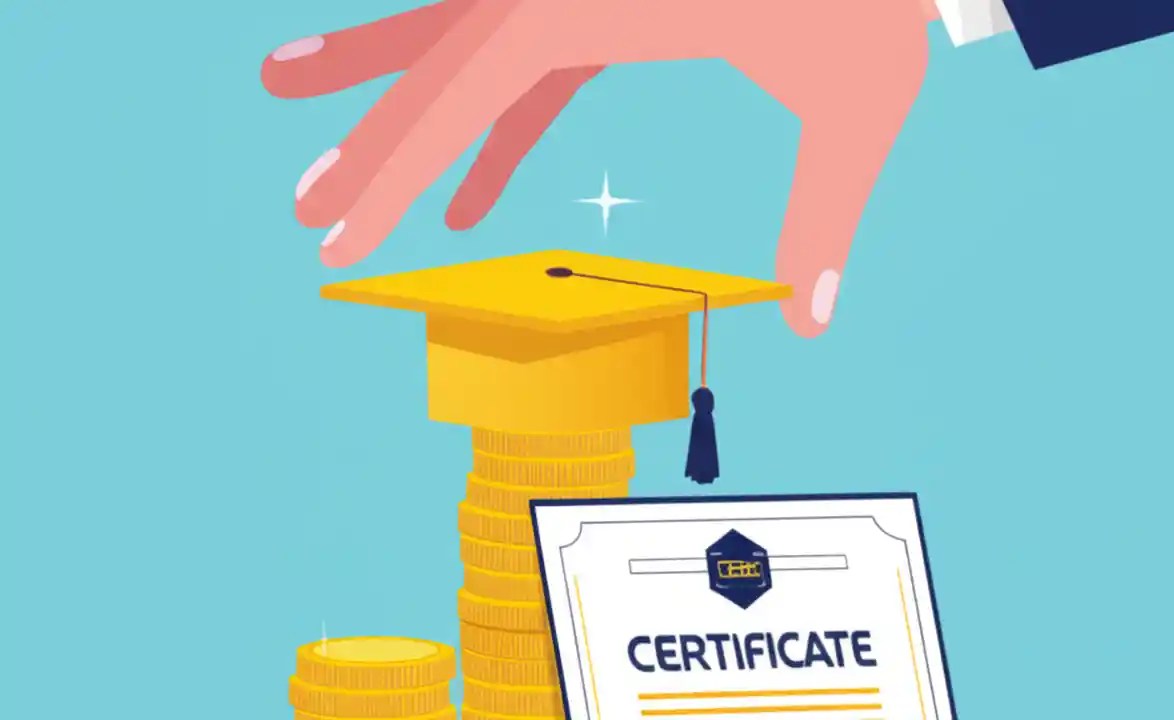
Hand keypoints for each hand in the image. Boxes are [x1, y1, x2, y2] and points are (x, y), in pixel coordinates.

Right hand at [262, 0, 935, 336]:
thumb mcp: (859, 97)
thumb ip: (822, 209)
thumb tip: (809, 322)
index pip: (467, 87)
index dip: (393, 164)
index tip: (341, 234)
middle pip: (442, 62)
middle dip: (371, 138)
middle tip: (306, 207)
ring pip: (460, 41)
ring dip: (385, 83)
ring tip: (295, 93)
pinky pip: (523, 64)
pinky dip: (491, 128)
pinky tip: (468, 191)